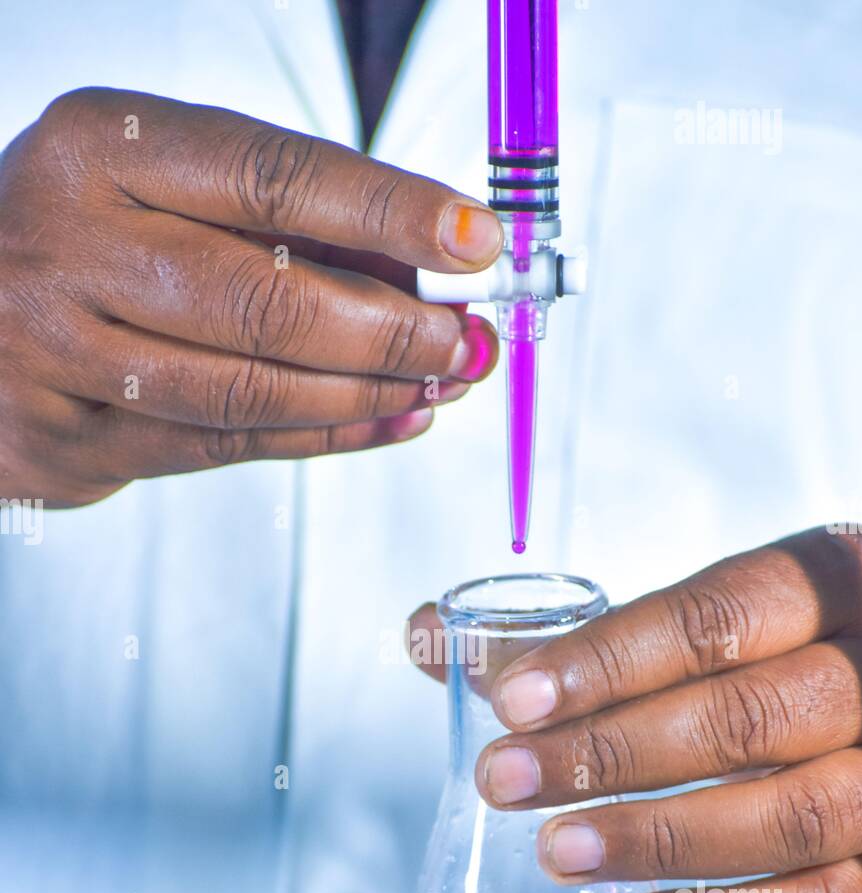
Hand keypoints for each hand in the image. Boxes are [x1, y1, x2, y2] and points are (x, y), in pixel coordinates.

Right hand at [0, 88, 500, 504]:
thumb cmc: (84, 233)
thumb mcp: (160, 181)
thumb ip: (282, 215)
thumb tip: (427, 264)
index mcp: (98, 149)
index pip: (270, 176)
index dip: (389, 212)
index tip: (474, 241)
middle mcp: (70, 247)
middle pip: (263, 300)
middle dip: (389, 329)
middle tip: (465, 341)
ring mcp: (61, 353)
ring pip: (246, 389)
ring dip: (365, 394)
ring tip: (439, 385)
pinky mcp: (74, 440)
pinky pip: (223, 448)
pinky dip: (322, 438)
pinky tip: (387, 421)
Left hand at [413, 527, 861, 892]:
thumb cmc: (777, 671)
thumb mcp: (709, 635)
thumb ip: (583, 642)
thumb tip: (432, 635)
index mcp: (834, 583)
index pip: (719, 613)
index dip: (611, 659)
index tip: (513, 699)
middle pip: (749, 715)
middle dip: (613, 753)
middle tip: (505, 781)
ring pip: (793, 813)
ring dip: (662, 838)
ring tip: (558, 852)